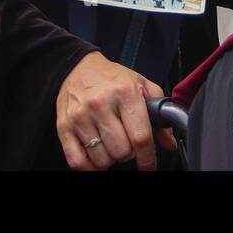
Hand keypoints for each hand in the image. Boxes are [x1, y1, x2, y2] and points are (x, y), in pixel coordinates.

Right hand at [56, 52, 176, 170]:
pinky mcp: (64, 127)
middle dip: (128, 153)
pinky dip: (90, 166)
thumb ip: (159, 112)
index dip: (148, 157)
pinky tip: (95, 153)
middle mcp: (101, 104)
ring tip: (109, 142)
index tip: (149, 164)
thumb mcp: (141, 85)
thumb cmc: (112, 78)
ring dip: (110, 158)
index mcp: (125, 92)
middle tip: (125, 140)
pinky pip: (78, 162)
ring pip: (102, 160)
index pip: (140, 137)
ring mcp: (80, 116)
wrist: (77, 66)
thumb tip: (168, 142)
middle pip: (122, 152)